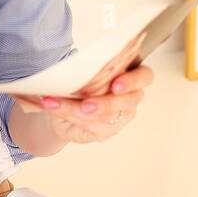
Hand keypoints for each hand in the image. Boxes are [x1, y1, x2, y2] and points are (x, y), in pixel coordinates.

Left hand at [13, 64, 153, 144]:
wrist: (66, 107)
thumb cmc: (84, 84)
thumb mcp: (88, 70)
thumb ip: (90, 67)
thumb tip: (74, 64)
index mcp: (132, 78)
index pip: (144, 77)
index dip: (133, 81)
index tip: (115, 85)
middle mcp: (130, 99)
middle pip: (128, 102)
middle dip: (106, 104)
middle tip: (87, 105)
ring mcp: (120, 118)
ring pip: (103, 116)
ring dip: (75, 109)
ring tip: (54, 102)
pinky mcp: (104, 132)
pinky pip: (86, 125)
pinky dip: (66, 113)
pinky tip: (52, 106)